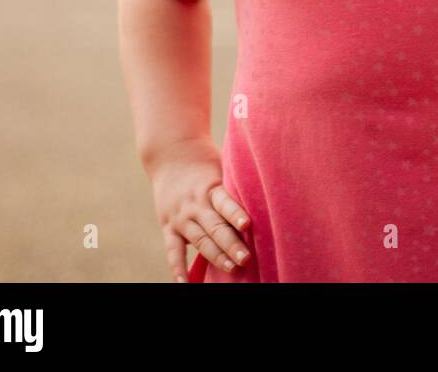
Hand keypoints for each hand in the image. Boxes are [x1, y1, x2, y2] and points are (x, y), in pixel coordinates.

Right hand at [148, 137, 250, 280]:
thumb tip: (269, 193)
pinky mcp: (168, 226)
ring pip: (199, 241)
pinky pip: (173, 250)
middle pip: (215, 227)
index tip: (247, 225)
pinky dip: (178, 268)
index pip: (225, 203)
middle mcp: (195, 204)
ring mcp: (180, 217)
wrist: (171, 153)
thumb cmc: (206, 162)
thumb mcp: (224, 165)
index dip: (236, 214)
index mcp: (211, 187)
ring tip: (233, 268)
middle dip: (231, 244)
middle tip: (246, 258)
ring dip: (216, 256)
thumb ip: (238, 184)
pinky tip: (185, 284)